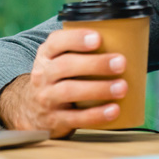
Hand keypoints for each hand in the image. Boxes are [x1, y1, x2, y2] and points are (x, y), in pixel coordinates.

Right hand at [0, 29, 128, 137]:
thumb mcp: (59, 59)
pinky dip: (96, 115)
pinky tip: (114, 110)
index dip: (76, 38)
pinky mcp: (54, 120)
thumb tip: (129, 37)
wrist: (29, 110)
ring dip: (98, 89)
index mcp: (46, 55)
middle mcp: (43, 74)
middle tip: (121, 63)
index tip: (98, 38)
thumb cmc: (57, 78)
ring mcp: (46, 98)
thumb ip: (81, 49)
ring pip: (69, 91)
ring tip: (122, 87)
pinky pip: (75, 118)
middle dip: (95, 64)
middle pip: (66, 66)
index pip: (56, 42)